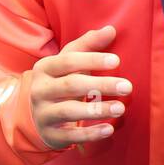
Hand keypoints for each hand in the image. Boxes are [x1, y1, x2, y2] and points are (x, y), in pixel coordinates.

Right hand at [29, 25, 131, 150]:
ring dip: (98, 109)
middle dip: (101, 85)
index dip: (92, 60)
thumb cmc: (60, 82)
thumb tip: (111, 29)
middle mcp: (40, 90)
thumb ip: (88, 45)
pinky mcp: (50, 135)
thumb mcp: (68, 62)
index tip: (117, 61)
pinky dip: (90, 133)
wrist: (35, 116)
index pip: (68, 60)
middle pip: (71, 85)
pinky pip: (71, 135)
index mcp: (45, 68)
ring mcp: (43, 114)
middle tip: (127, 86)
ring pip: (70, 111)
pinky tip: (109, 130)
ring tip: (121, 108)